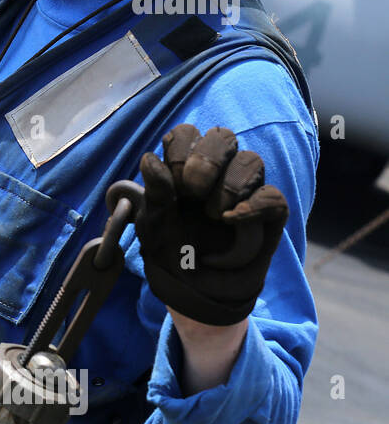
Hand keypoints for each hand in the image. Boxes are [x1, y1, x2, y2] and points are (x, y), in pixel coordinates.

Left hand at [136, 125, 289, 326]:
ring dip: (230, 185)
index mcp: (184, 166)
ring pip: (251, 161)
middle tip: (192, 190)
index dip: (180, 150)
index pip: (187, 133)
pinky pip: (273, 196)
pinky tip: (232, 220)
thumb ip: (154, 193)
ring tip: (214, 214)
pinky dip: (254, 205)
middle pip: (223, 137)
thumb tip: (149, 158)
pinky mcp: (269, 214)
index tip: (172, 183)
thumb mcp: (153, 225)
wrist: (193, 290)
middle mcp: (218, 172)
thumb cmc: (170, 250)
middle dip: (206, 160)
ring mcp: (246, 191)